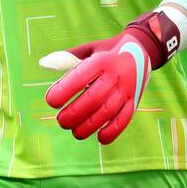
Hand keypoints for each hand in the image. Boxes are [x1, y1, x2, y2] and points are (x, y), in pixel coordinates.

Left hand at [40, 10, 182, 144]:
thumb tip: (43, 64)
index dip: (63, 91)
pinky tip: (99, 138)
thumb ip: (67, 58)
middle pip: (93, 99)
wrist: (142, 50)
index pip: (80, 77)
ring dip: (88, 126)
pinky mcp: (134, 101)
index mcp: (102, 60)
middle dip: (73, 114)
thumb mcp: (89, 49)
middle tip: (61, 121)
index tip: (51, 101)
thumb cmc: (107, 52)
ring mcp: (127, 89)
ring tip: (74, 132)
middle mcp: (116, 75)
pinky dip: (112, 132)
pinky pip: (124, 119)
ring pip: (107, 112)